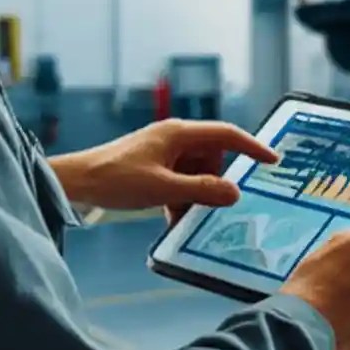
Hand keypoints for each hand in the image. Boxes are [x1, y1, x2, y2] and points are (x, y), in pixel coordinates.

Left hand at [49, 118, 278, 214]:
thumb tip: (234, 192)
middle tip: (207, 206)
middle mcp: (173, 137)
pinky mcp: (152, 165)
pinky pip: (179, 180)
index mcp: (178, 133)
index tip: (273, 160)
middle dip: (213, 183)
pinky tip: (171, 215)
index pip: (226, 135)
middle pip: (212, 157)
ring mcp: (162, 151)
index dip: (252, 146)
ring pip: (196, 172)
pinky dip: (180, 197)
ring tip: (180, 213)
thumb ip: (202, 190)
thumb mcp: (163, 189)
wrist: (76, 182)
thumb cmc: (115, 179)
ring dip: (194, 194)